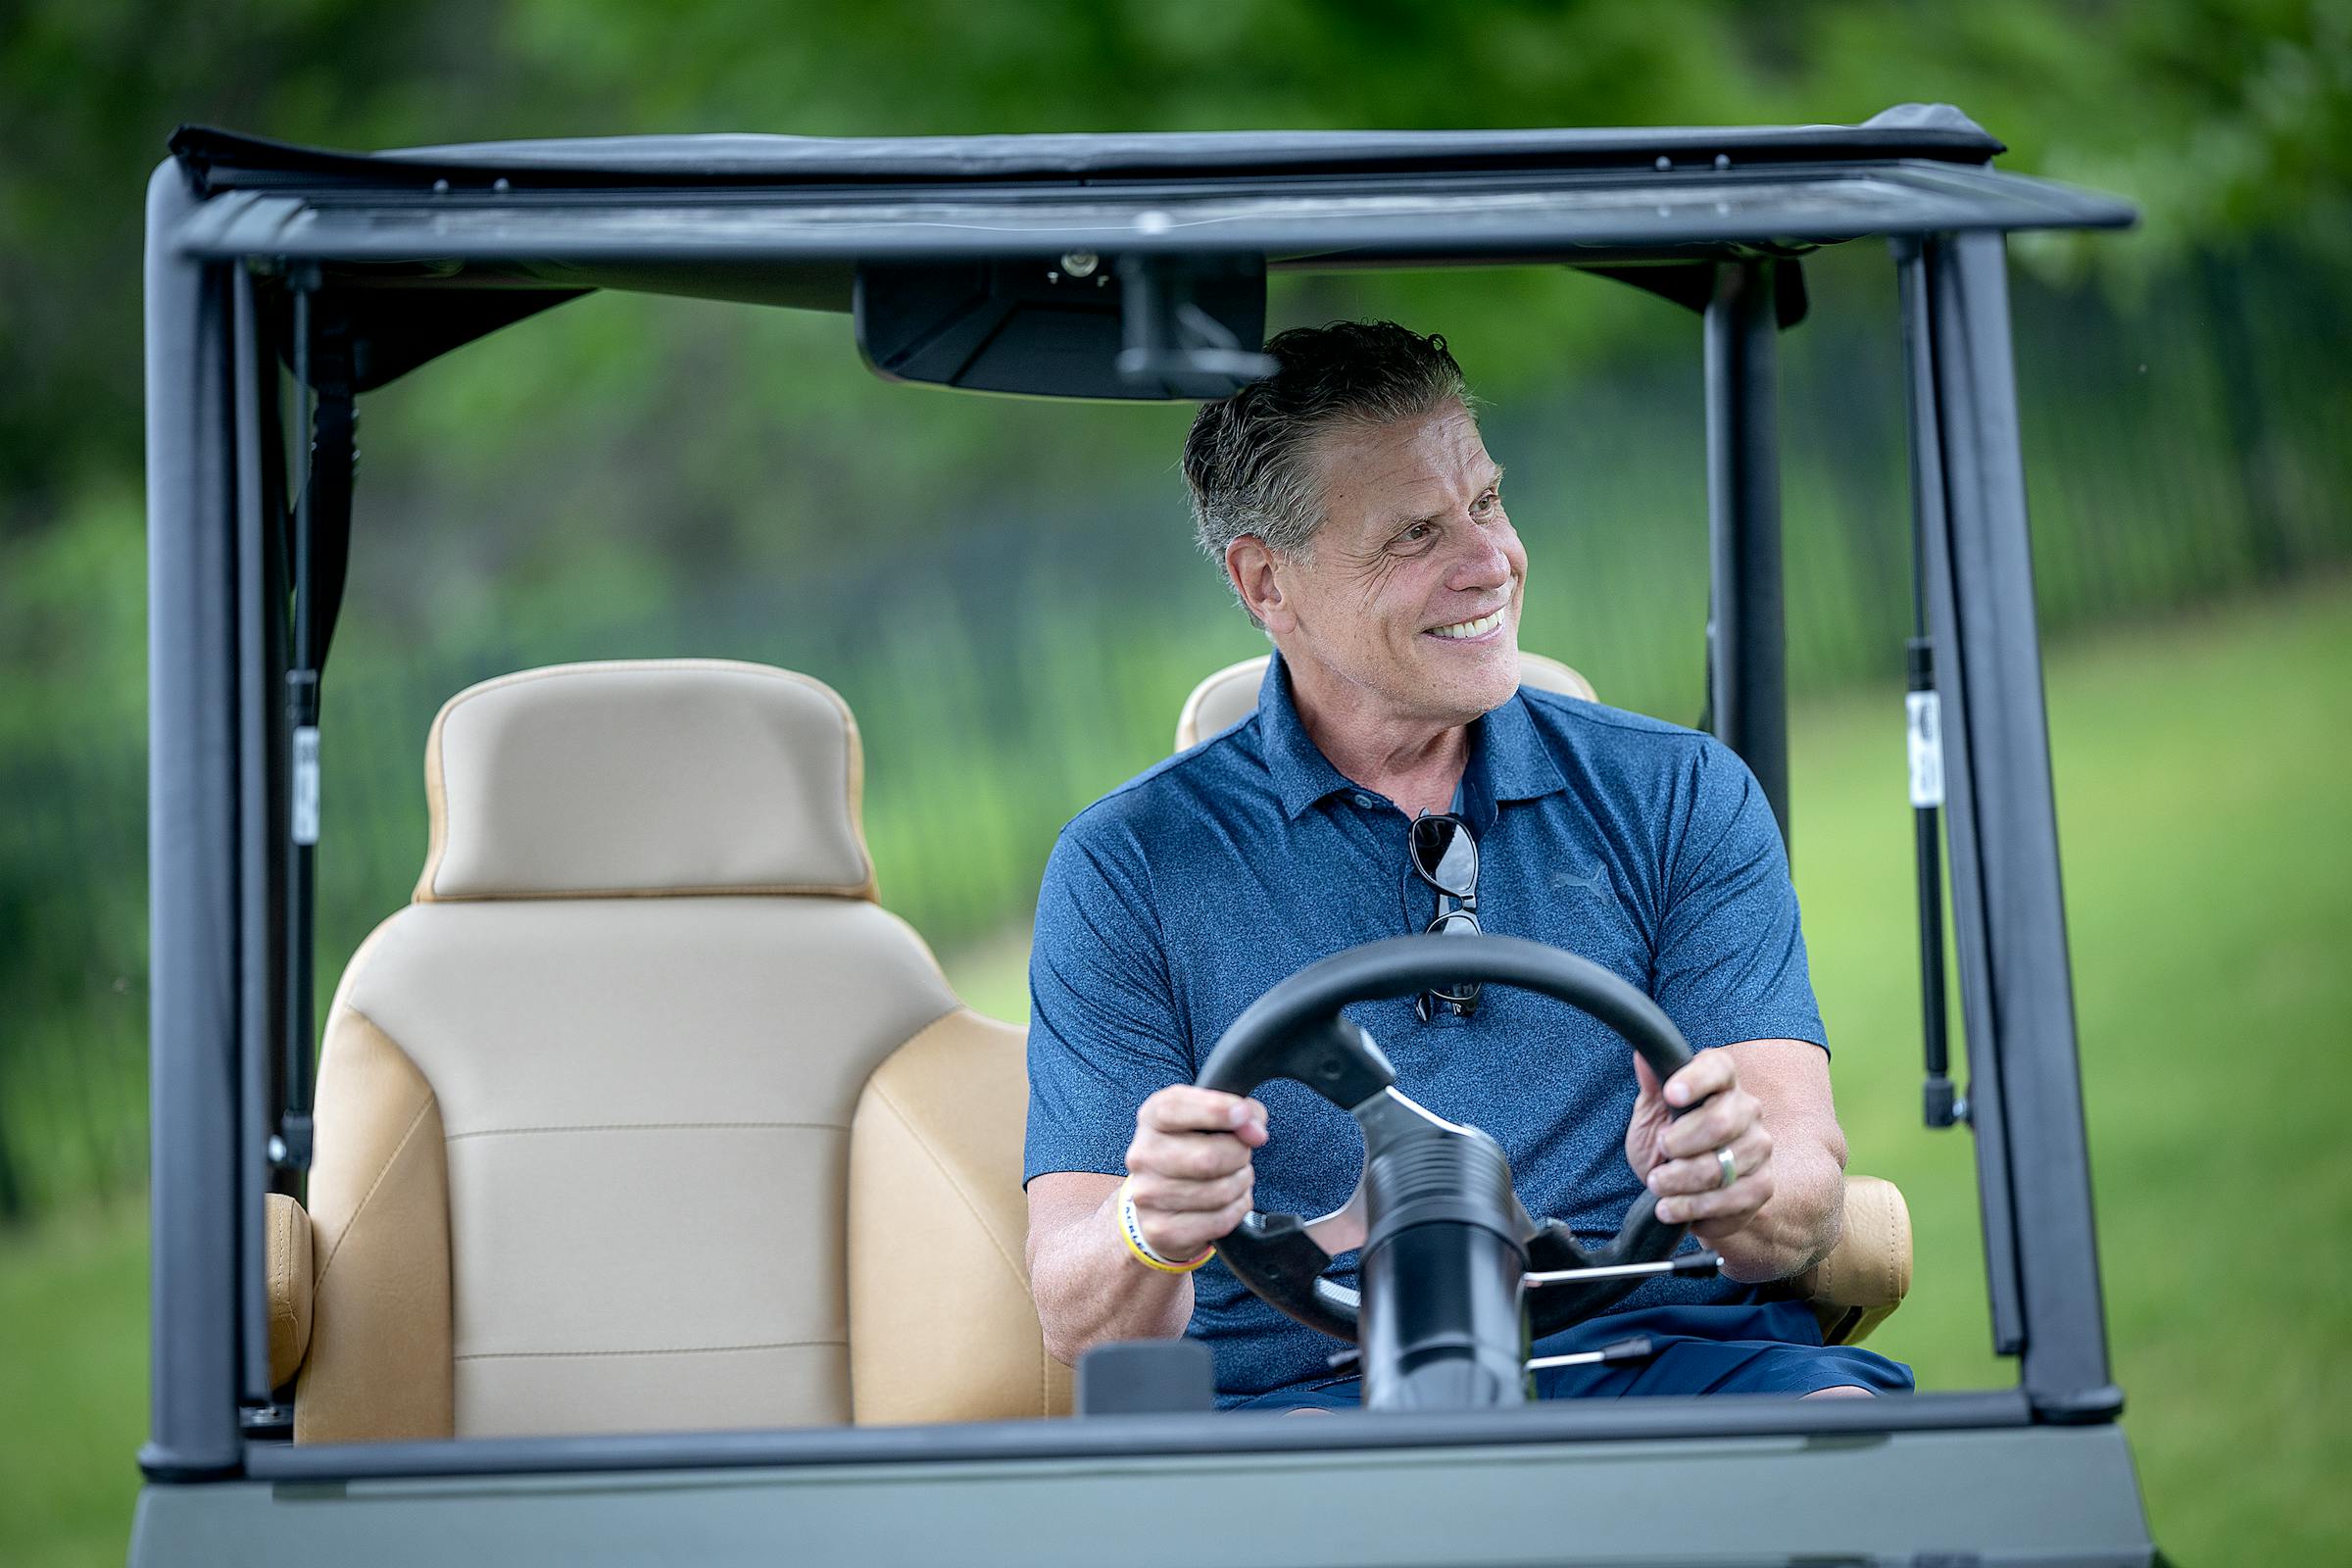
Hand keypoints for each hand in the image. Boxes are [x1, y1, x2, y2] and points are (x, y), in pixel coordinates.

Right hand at [1122, 1086, 1268, 1263]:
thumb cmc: (1193, 1150)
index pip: (1175, 1108)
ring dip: (1240, 1184)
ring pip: (1219, 1191)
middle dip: (1239, 1156)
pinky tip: (1228, 1202)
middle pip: (1208, 1158)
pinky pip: (1219, 1221)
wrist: (1161, 1201)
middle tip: (1241, 1156)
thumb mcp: (1213, 1119)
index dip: (1215, 1110)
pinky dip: (1236, 1210)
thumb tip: (1255, 1132)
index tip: (1242, 1115)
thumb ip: (1242, 1112)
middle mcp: (1143, 1154)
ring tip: (1234, 1178)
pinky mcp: (1161, 1229)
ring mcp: (1148, 1194)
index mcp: (1152, 1118)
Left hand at [1624, 1051, 1774, 1243]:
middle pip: (1721, 1122)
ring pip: (1721, 1166)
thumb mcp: (1651, 1113)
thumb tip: (1643, 1054)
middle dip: (1680, 1143)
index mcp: (1720, 1080)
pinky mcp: (1762, 1186)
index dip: (1695, 1080)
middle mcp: (1747, 1109)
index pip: (1717, 1068)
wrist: (1683, 1190)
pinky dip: (1692, 1206)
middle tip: (1660, 1151)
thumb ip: (1652, 1084)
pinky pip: (1730, 1199)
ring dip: (1680, 1180)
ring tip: (1657, 1184)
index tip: (1670, 1095)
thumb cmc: (1667, 1140)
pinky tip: (1669, 1208)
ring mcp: (1760, 1147)